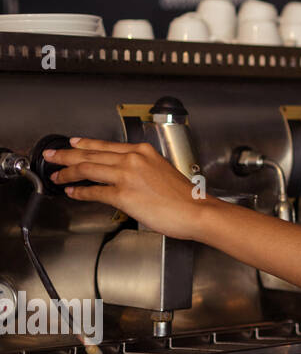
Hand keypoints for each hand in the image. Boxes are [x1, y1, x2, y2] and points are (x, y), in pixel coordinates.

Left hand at [42, 137, 212, 240]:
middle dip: (66, 154)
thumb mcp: (162, 170)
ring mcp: (127, 176)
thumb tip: (123, 173)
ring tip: (56, 175)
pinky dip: (79, 192)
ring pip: (87, 169)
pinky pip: (94, 191)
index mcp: (144, 152)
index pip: (106, 145)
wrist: (196, 210)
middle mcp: (133, 159)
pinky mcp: (123, 195)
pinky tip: (72, 192)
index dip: (84, 144)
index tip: (72, 143)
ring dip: (67, 172)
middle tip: (52, 155)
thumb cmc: (185, 196)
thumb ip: (141, 168)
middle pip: (90, 154)